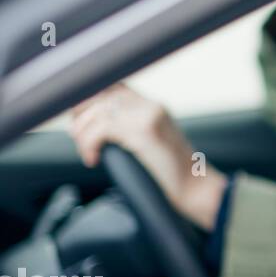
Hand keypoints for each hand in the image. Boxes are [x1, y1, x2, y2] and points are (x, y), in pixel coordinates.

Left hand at [70, 83, 227, 230]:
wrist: (196, 189)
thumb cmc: (172, 175)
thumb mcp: (151, 144)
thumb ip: (130, 129)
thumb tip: (93, 127)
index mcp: (153, 107)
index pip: (113, 86)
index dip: (89, 100)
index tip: (79, 120)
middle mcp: (151, 106)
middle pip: (101, 94)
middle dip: (80, 115)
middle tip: (78, 137)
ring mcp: (149, 116)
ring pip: (97, 112)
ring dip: (82, 133)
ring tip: (86, 151)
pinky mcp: (144, 132)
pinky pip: (101, 129)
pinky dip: (89, 144)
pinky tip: (93, 159)